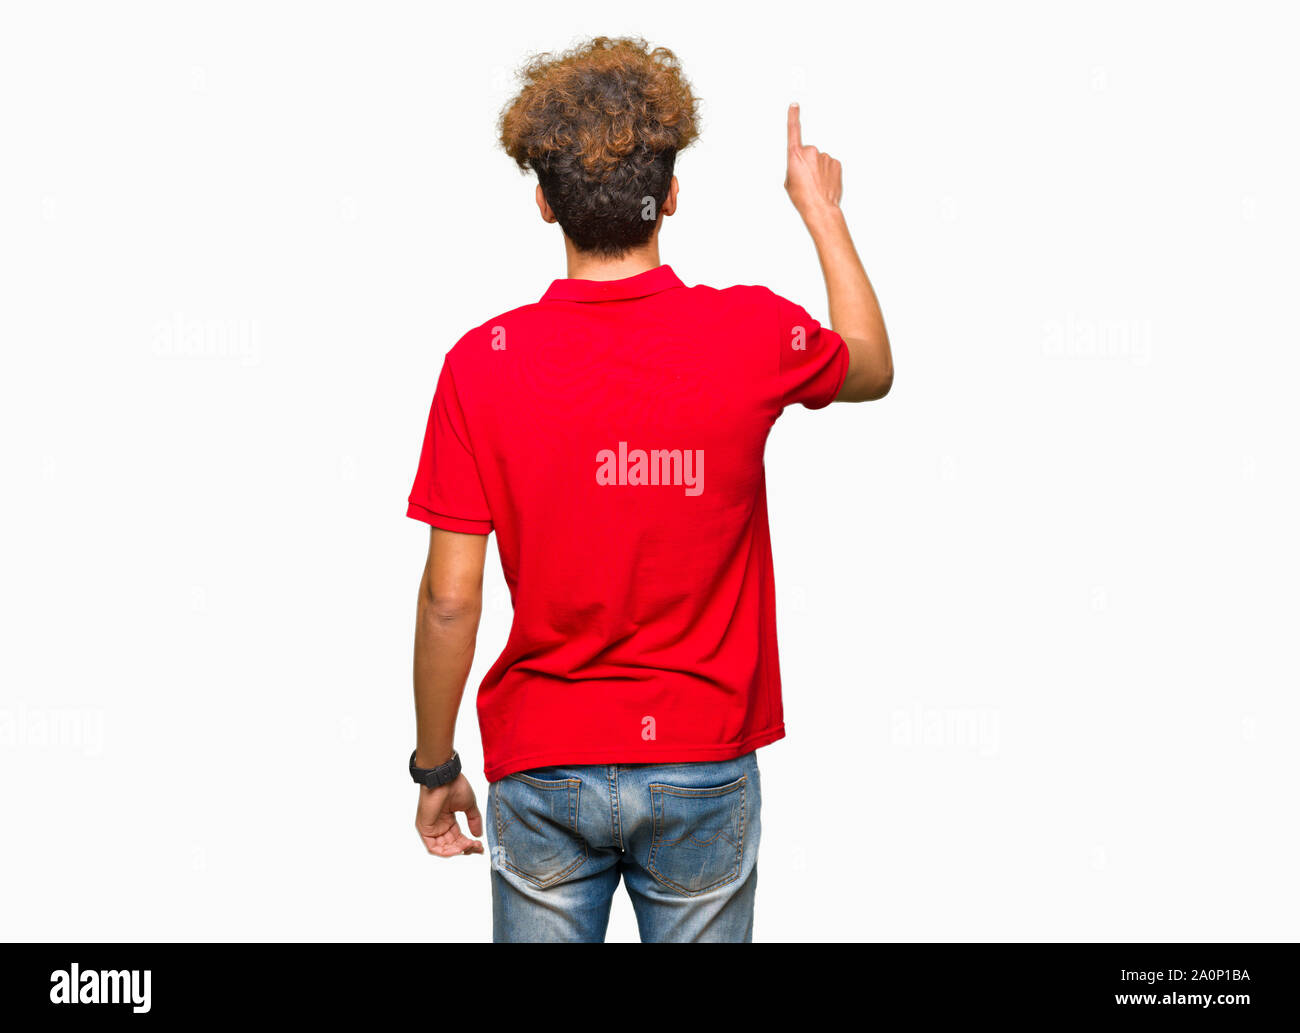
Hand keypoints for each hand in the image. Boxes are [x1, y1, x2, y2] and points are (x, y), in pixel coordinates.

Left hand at [415, 773, 484, 856]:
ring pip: (443, 848)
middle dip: (465, 848)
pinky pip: (433, 847)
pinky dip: (445, 851)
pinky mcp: (425, 829)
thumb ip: (474, 820)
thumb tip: (478, 835)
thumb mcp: (469, 805)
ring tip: (469, 846)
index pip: (458, 838)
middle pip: (452, 845)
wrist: (445, 778)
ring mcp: (431, 828)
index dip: (469, 844)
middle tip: (477, 847)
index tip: (480, 846)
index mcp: (448, 820)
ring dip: (457, 850)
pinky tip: (457, 849)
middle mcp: (439, 825)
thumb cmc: (454, 785)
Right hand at [784, 103, 842, 222]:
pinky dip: (827, 173)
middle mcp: (811, 152)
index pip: (793, 130)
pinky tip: (824, 183)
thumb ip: (793, 167)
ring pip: (820, 160)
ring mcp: (825, 157)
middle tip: (806, 180)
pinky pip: (829, 165)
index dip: (793, 116)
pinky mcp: (836, 163)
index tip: (794, 106)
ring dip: (818, 169)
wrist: (820, 208)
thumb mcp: (789, 182)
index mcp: (795, 155)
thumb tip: (800, 166)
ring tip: (816, 184)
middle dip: (807, 164)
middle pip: (808, 153)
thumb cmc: (803, 198)